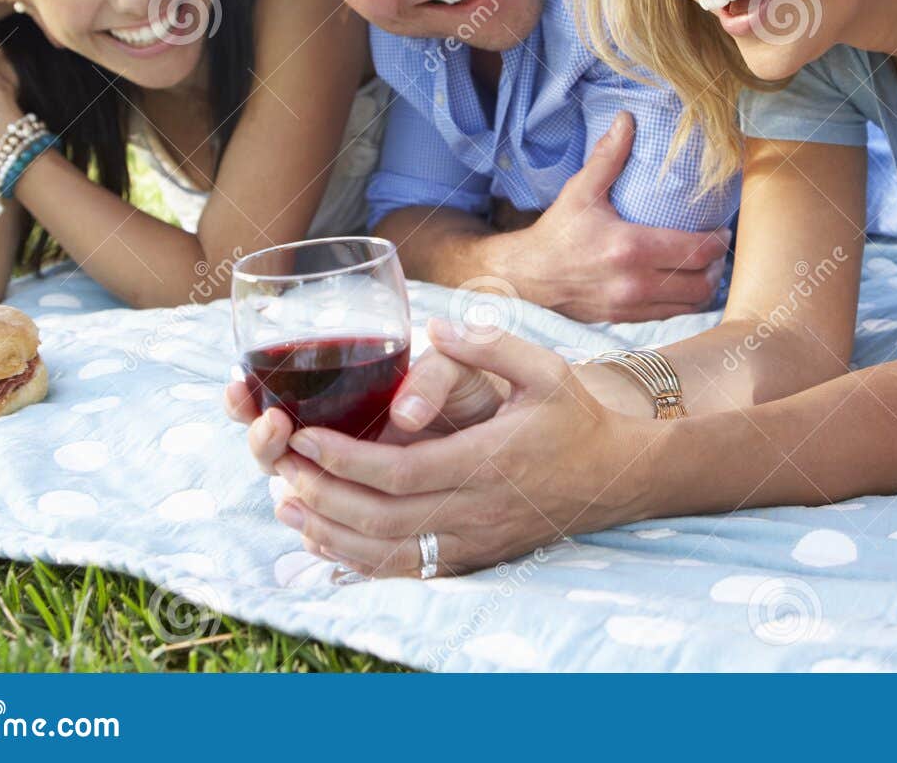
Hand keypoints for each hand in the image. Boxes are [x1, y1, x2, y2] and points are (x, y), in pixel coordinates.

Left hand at [251, 319, 656, 576]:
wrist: (614, 477)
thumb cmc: (575, 418)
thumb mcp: (545, 369)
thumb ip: (490, 345)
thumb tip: (435, 327)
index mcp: (488, 461)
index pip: (400, 472)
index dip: (345, 461)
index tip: (306, 439)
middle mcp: (477, 509)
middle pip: (381, 518)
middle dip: (322, 495)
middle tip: (281, 468)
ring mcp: (474, 541)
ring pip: (388, 553)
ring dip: (330, 533)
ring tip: (287, 503)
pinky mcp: (472, 558)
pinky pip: (405, 569)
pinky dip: (357, 560)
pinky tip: (327, 539)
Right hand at [497, 111, 729, 321]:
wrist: (527, 278)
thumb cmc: (557, 234)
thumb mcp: (581, 191)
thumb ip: (608, 157)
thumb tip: (627, 120)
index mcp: (630, 247)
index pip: (696, 250)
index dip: (718, 241)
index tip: (721, 230)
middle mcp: (636, 282)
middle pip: (701, 282)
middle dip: (716, 266)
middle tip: (717, 249)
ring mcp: (632, 306)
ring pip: (690, 304)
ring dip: (703, 287)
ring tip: (704, 267)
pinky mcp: (625, 320)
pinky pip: (670, 316)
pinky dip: (683, 302)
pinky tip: (682, 285)